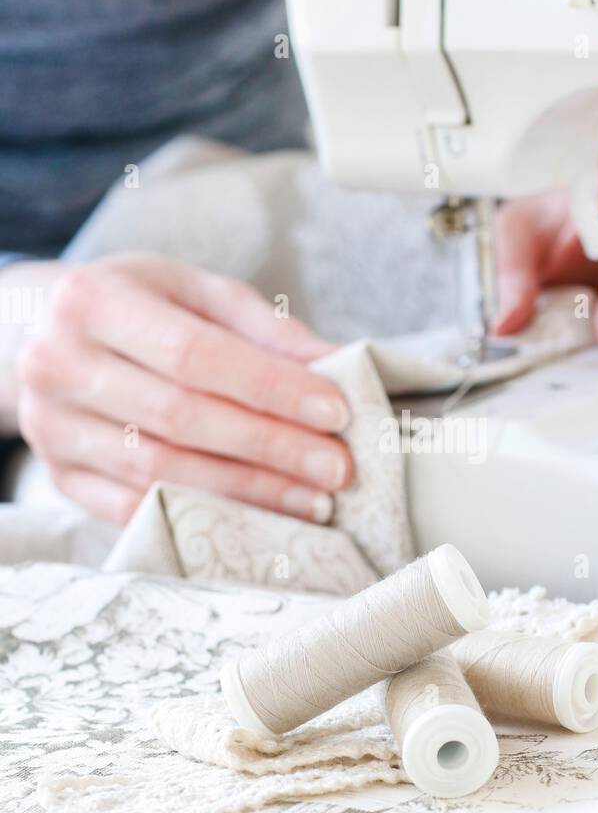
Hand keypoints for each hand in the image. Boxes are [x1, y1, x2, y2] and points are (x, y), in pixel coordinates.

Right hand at [15, 255, 352, 524]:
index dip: (270, 387)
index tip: (336, 411)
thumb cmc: (138, 306)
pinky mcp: (60, 477)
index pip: (195, 354)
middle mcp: (59, 364)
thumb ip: (265, 328)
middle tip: (338, 468)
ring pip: (161, 471)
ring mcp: (53, 428)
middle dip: (271, 447)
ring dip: (248, 492)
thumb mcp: (195, 293)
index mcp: (93, 301)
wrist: (43, 334)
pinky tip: (259, 520)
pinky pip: (136, 509)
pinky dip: (204, 517)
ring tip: (313, 501)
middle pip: (182, 417)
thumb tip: (339, 365)